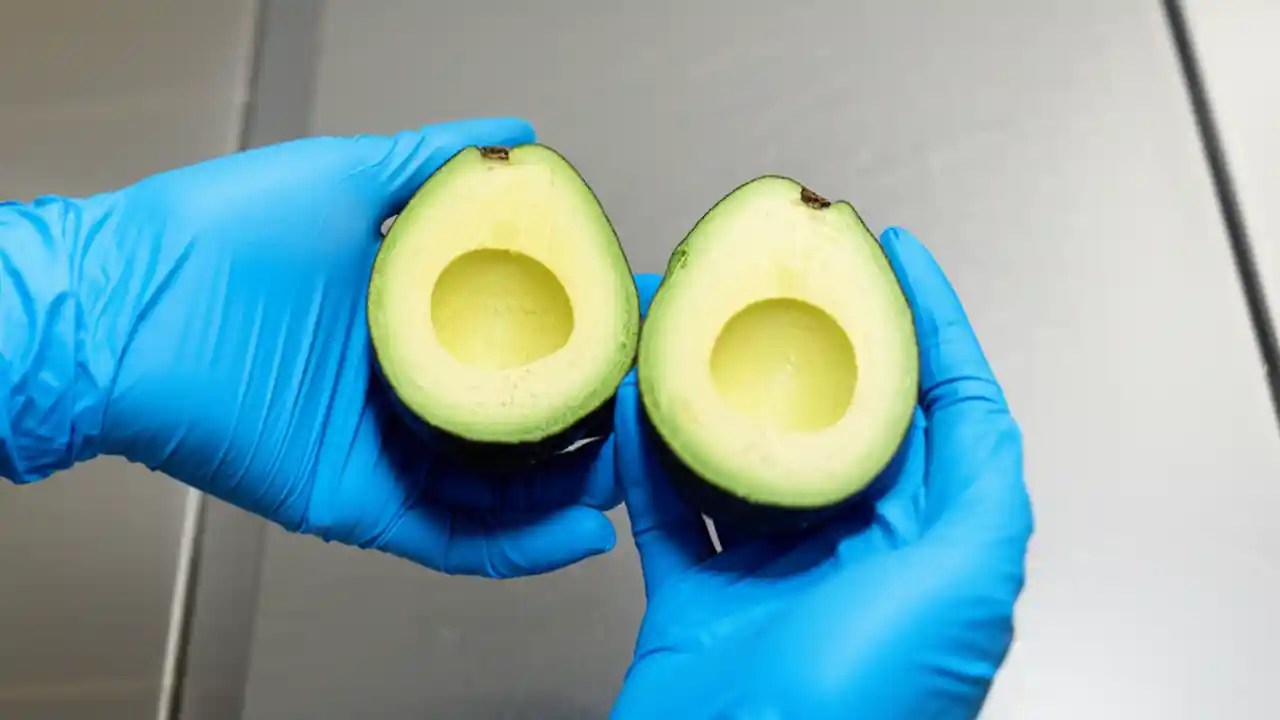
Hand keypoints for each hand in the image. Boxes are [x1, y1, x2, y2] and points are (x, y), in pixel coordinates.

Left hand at [5, 119, 620, 576]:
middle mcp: (405, 386)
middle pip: (523, 413)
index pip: (522, 331)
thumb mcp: (344, 176)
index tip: (649, 312)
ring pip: (502, 486)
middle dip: (599, 414)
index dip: (588, 325)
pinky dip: (520, 548)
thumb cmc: (217, 237)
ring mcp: (386, 448)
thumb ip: (431, 162)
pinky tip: (581, 533)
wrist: (125, 310)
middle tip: (662, 398)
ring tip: (641, 471)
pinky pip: (454, 539)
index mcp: (409, 316)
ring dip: (577, 487)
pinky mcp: (359, 502)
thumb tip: (515, 136)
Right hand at [612, 229, 1032, 718]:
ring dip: (726, 395)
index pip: (943, 411)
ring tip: (705, 331)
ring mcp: (774, 577)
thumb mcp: (963, 587)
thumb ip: (984, 490)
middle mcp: (855, 556)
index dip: (926, 326)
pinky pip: (670, 512)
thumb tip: (972, 399)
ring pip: (748, 458)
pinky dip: (650, 459)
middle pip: (840, 421)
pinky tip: (636, 408)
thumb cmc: (865, 710)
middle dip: (818, 344)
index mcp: (929, 550)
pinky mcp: (697, 601)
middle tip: (793, 278)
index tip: (896, 258)